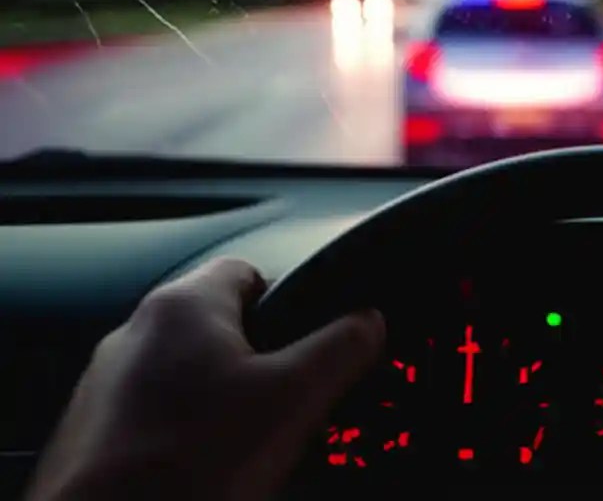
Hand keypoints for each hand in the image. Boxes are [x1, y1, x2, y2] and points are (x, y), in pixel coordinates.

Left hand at [23, 257, 384, 500]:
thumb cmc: (186, 465)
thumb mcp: (295, 399)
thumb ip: (342, 349)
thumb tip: (368, 323)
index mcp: (183, 307)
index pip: (251, 271)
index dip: (292, 302)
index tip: (312, 341)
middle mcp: (135, 335)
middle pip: (223, 331)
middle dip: (262, 368)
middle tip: (290, 407)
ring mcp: (107, 387)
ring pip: (190, 379)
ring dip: (224, 406)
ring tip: (250, 448)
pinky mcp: (95, 435)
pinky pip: (159, 420)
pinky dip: (188, 439)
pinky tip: (208, 471)